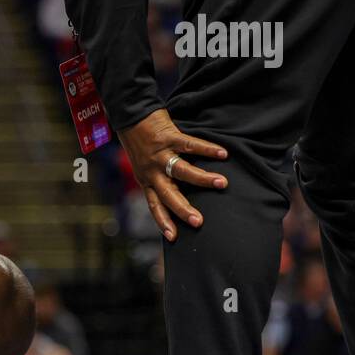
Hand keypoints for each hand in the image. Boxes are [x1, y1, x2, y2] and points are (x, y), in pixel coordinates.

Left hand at [118, 108, 227, 241]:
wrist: (131, 117)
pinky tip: (223, 153)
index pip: (153, 205)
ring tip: (222, 183)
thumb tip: (180, 196)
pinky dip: (207, 149)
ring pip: (181, 171)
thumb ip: (159, 180)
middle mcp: (151, 171)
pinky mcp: (167, 136)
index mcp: (146, 180)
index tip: (173, 237)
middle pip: (167, 194)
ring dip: (202, 178)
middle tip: (199, 221)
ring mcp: (159, 154)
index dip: (162, 221)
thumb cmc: (142, 144)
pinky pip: (190, 144)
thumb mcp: (144, 167)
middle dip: (183, 209)